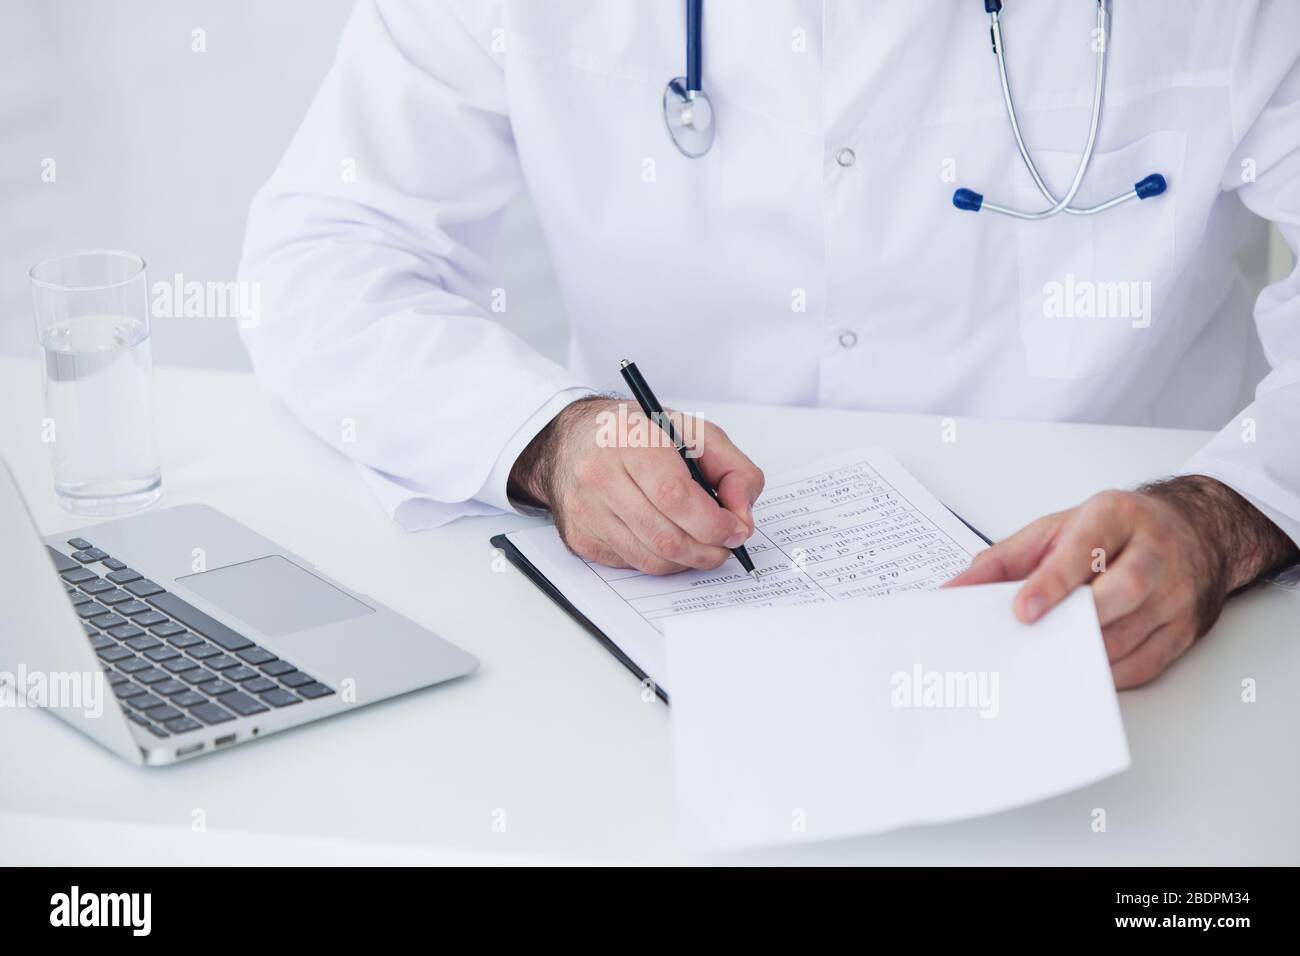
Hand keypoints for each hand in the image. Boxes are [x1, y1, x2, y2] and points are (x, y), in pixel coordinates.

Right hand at [508, 397, 764, 573]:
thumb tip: (742, 518)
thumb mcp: (693, 431)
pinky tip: (665, 537)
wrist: (570, 440)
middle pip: (666, 536)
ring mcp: (586, 511)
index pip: (675, 497)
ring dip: (687, 559)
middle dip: (708, 549)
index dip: (713, 523)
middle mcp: (599, 477)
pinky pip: (632, 564)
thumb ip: (732, 469)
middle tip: (725, 545)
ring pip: (651, 559)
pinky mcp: (580, 537)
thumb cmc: (634, 433)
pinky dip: (660, 559)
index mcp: (629, 441)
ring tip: (701, 543)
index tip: (736, 529)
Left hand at [945, 476, 1297, 687]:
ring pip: (1131, 633)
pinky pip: (1146, 663)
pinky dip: (1109, 673)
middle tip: (1036, 642)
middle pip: (1121, 593)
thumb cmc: (1114, 530)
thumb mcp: (1055, 529)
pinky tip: (1079, 671)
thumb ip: (1004, 559)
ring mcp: (1176, 592)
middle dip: (1077, 621)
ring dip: (1085, 654)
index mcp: (1116, 517)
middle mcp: (1153, 552)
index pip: (1085, 550)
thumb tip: (957, 590)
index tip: (1023, 609)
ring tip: (1045, 662)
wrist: (1194, 530)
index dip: (1052, 582)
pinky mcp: (1186, 627)